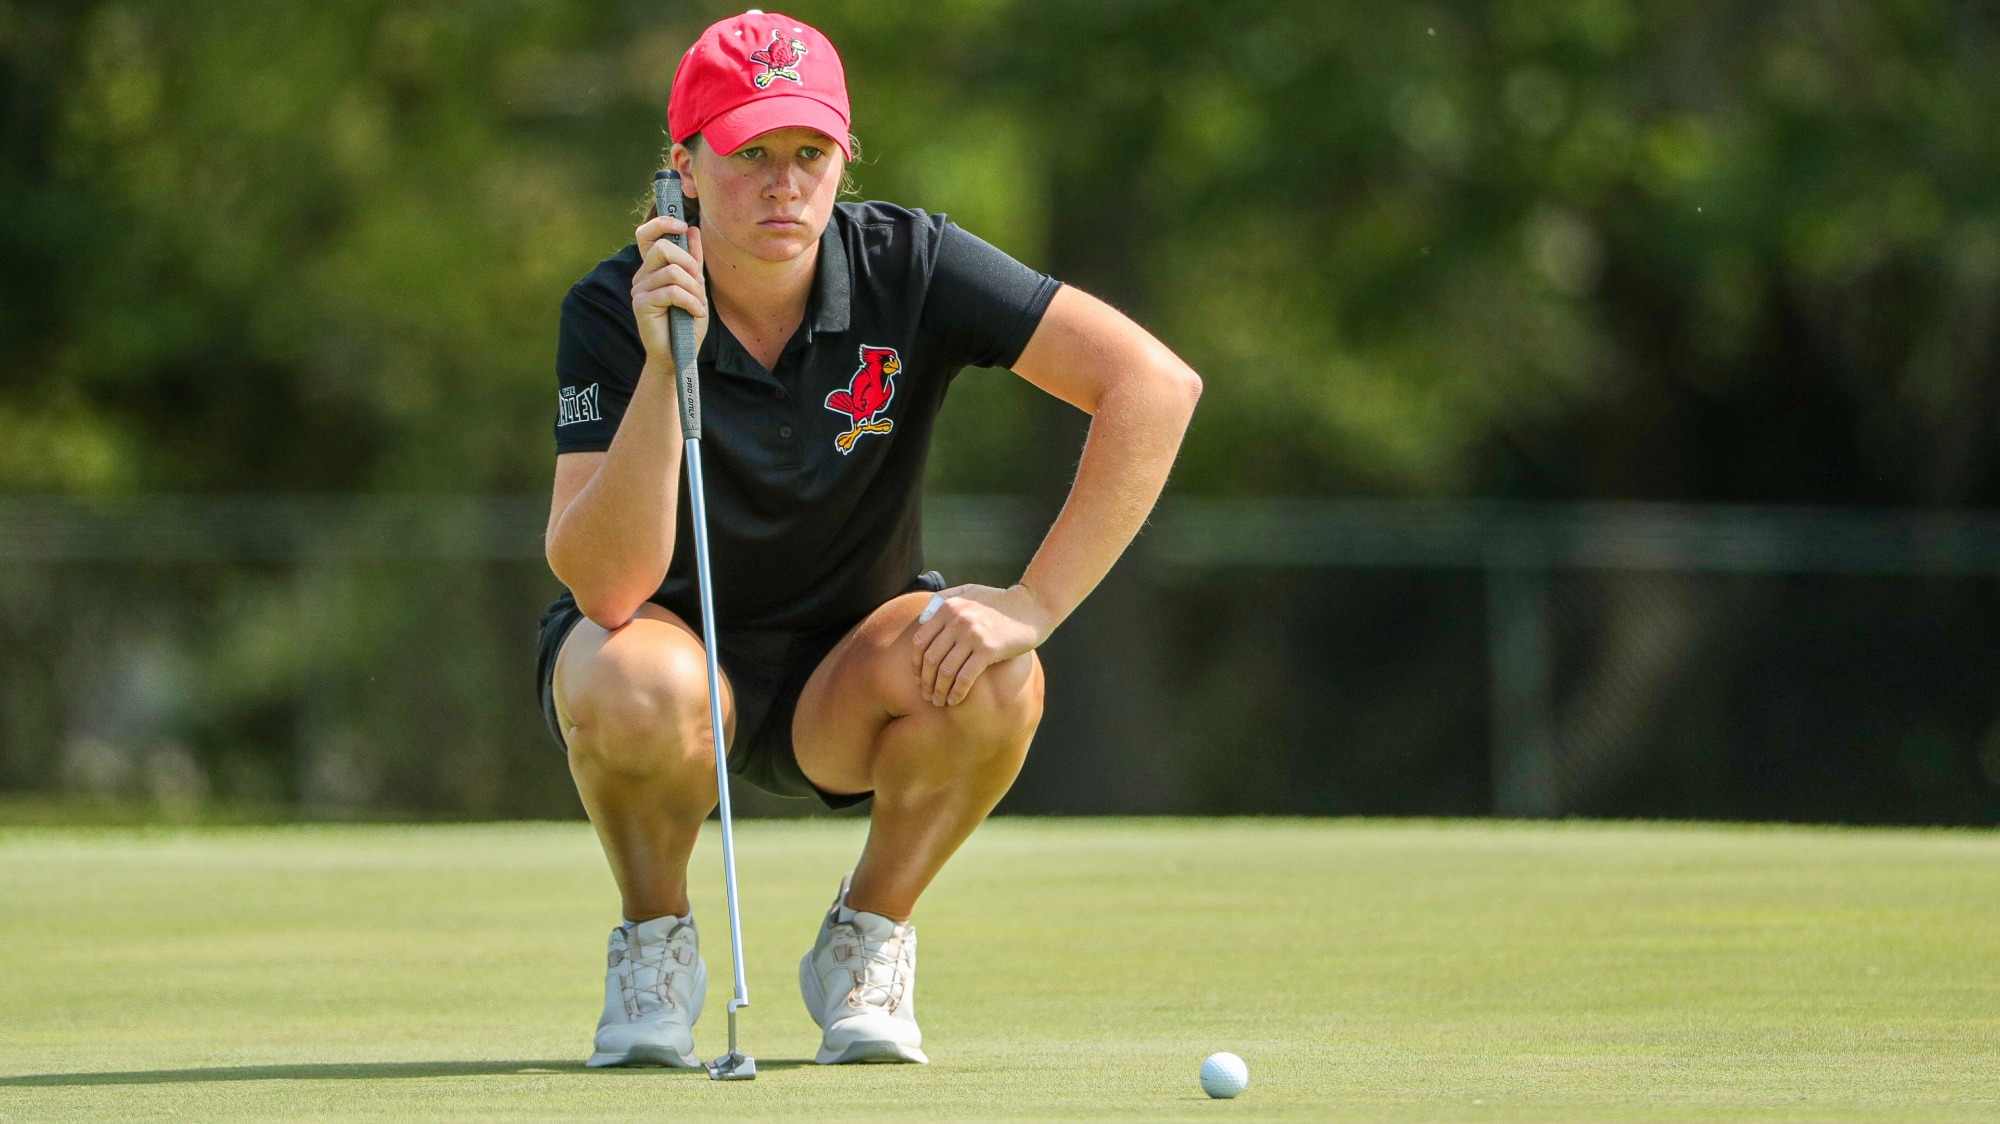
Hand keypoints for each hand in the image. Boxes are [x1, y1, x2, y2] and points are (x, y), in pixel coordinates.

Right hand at [631, 214, 706, 366]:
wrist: (679, 354)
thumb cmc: (687, 322)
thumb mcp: (695, 287)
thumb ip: (693, 260)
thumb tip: (692, 229)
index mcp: (653, 268)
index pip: (647, 234)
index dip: (662, 223)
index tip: (682, 226)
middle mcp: (642, 275)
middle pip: (664, 248)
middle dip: (690, 264)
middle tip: (699, 285)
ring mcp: (639, 289)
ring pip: (673, 271)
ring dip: (694, 289)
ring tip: (697, 305)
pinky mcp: (641, 304)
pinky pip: (672, 291)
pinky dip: (690, 302)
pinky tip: (695, 314)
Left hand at [910, 584, 1052, 706]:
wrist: (1031, 606)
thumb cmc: (999, 601)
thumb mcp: (970, 591)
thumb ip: (946, 599)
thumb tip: (923, 615)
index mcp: (948, 607)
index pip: (920, 641)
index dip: (916, 664)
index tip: (919, 678)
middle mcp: (957, 620)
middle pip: (930, 659)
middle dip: (926, 681)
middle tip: (926, 695)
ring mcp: (972, 635)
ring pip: (946, 670)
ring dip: (939, 691)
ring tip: (939, 701)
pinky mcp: (988, 649)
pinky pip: (965, 677)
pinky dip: (957, 692)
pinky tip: (955, 700)